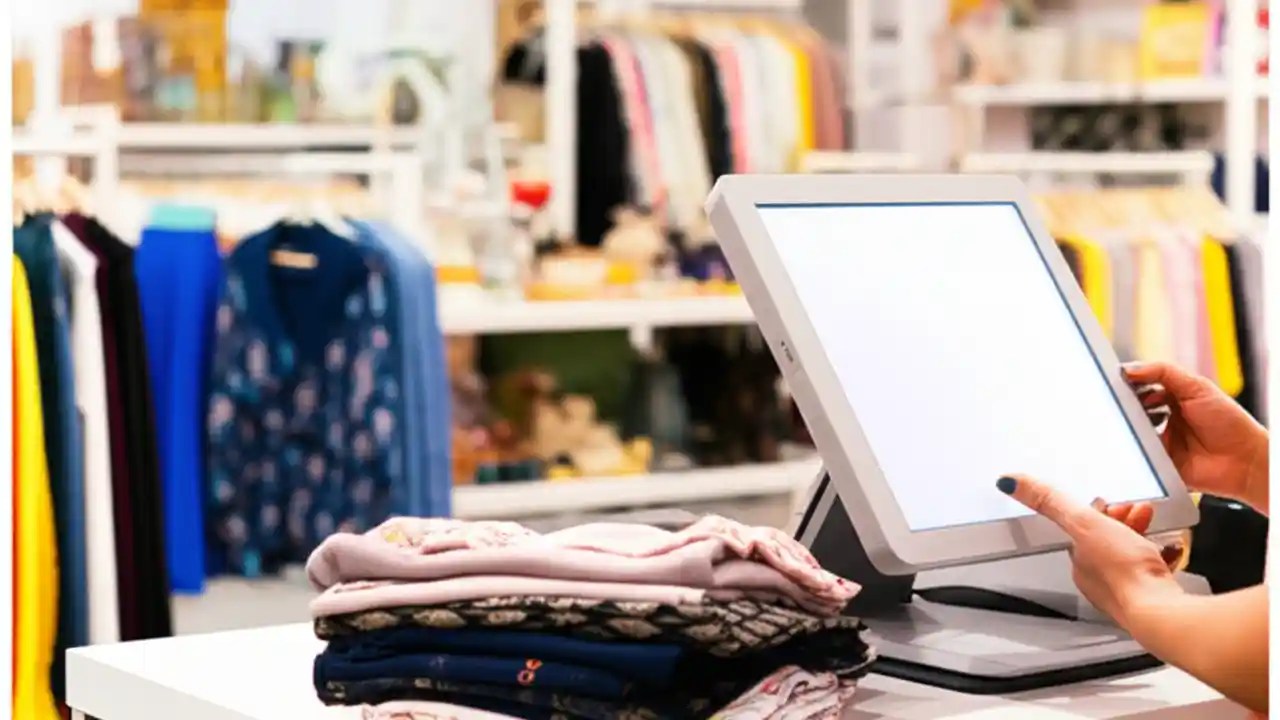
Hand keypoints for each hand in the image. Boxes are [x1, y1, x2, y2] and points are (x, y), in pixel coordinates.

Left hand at [997, 475, 1183, 629]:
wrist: (1160, 610)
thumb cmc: (1123, 570)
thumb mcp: (1084, 524)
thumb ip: (1051, 502)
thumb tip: (1009, 482)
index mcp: (1080, 565)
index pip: (1083, 533)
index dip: (1098, 514)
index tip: (1115, 503)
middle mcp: (1100, 582)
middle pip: (1109, 542)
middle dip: (1124, 521)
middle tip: (1139, 510)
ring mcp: (1127, 593)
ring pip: (1131, 556)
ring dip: (1141, 533)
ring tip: (1153, 521)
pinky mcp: (1153, 600)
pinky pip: (1154, 572)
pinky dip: (1160, 555)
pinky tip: (1171, 549)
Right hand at [1123, 362, 1267, 512]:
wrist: (1244, 461)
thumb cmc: (1229, 422)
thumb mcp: (1197, 387)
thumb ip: (1164, 372)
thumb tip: (1130, 368)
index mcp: (1172, 397)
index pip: (1141, 385)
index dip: (1128, 382)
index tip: (1115, 380)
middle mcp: (1163, 418)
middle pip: (1132, 407)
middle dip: (1123, 403)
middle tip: (1118, 400)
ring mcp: (1159, 440)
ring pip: (1131, 430)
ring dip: (1126, 425)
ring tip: (1129, 420)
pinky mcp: (1157, 462)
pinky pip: (1137, 454)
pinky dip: (1132, 448)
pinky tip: (1133, 440)